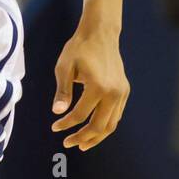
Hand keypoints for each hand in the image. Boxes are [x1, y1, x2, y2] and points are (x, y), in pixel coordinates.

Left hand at [51, 22, 129, 149]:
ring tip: (82, 144)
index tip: (54, 127)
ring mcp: (121, 92)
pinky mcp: (124, 91)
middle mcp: (113, 92)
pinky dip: (105, 126)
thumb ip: (62, 91)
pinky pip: (116, 115)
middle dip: (82, 138)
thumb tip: (57, 112)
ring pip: (111, 124)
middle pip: (99, 126)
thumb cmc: (79, 48)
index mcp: (98, 87)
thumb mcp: (64, 67)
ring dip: (96, 137)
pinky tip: (93, 130)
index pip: (80, 115)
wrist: (101, 33)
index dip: (66, 124)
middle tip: (67, 143)